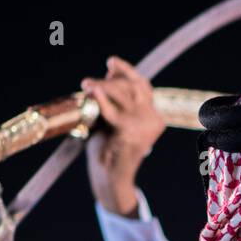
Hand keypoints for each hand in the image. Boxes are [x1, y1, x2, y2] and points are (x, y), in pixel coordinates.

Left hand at [81, 56, 164, 215]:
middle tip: (90, 83)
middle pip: (133, 87)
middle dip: (110, 81)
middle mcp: (153, 120)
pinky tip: (93, 91)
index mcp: (153, 116)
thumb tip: (108, 74)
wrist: (111, 178)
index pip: (143, 86)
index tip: (111, 62)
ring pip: (124, 96)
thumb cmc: (109, 149)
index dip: (127, 71)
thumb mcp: (114, 119)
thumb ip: (115, 100)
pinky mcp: (131, 134)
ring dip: (103, 87)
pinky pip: (114, 113)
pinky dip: (102, 101)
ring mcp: (144, 127)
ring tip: (87, 85)